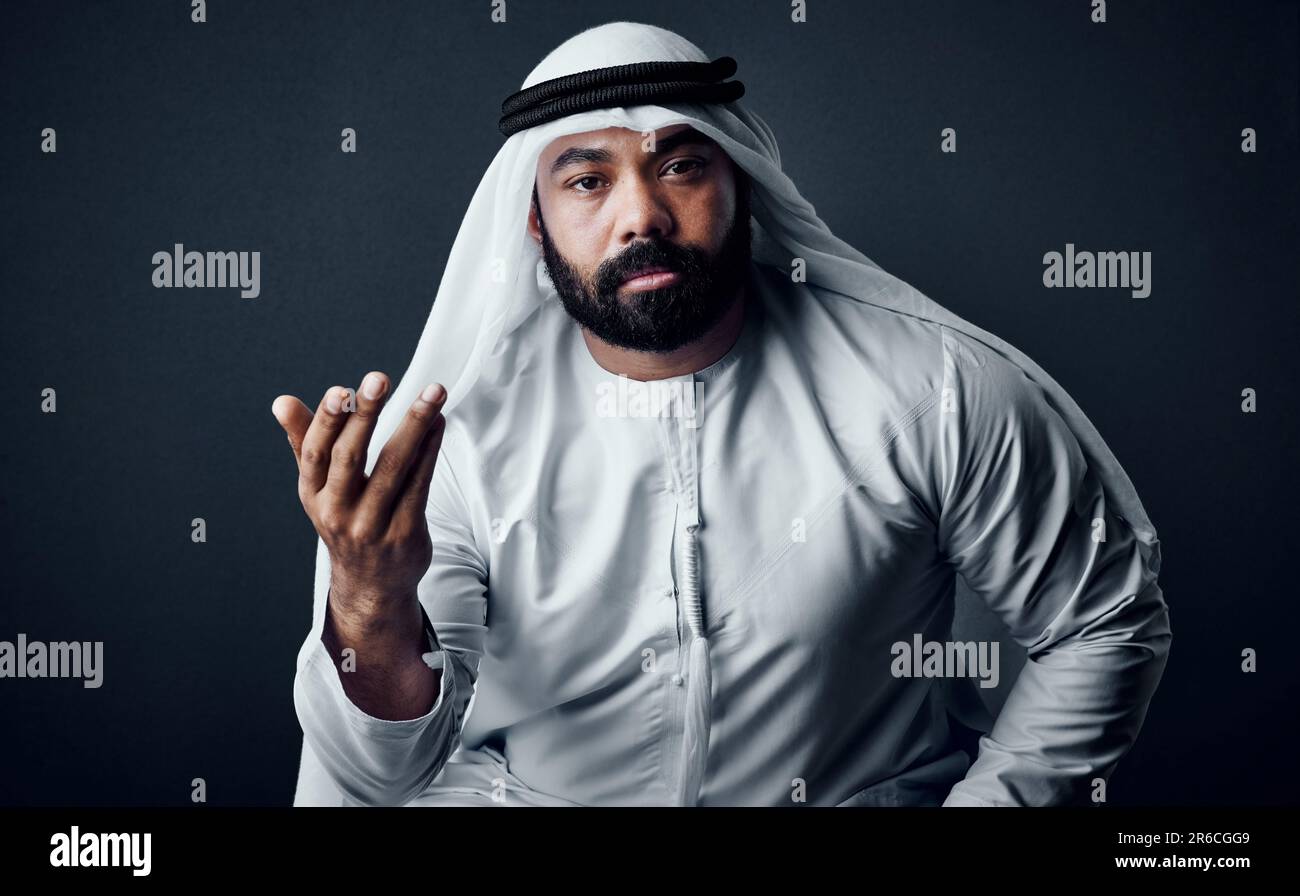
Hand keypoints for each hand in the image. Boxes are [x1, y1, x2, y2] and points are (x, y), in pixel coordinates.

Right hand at [272, 372, 447, 627]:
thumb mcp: (319, 487)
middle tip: (379, 378)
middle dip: (365, 415)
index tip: (341, 390)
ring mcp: (372, 525)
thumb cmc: (346, 519)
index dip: (327, 421)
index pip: (315, 453)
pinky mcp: (404, 533)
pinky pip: (419, 484)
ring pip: (394, 467)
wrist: (371, 584)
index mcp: (313, 494)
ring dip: (414, 424)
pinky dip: (431, 451)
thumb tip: (281, 401)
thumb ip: (304, 441)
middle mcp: (337, 511)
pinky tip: (439, 423)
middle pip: (350, 457)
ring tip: (432, 392)